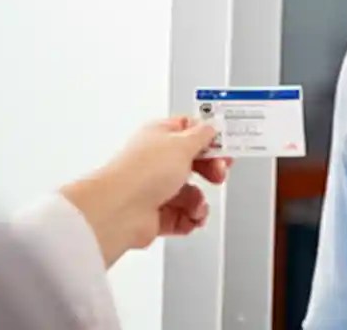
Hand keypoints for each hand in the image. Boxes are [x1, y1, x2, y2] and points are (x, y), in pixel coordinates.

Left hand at [60, 117, 230, 266]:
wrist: (120, 210)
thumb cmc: (142, 171)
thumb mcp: (183, 144)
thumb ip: (203, 135)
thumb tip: (212, 127)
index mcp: (160, 136)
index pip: (190, 131)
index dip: (210, 138)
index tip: (226, 146)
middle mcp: (157, 161)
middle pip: (194, 164)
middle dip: (210, 171)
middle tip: (217, 174)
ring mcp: (155, 189)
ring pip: (191, 194)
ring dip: (199, 201)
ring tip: (196, 205)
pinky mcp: (155, 214)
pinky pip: (183, 216)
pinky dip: (190, 219)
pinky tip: (190, 218)